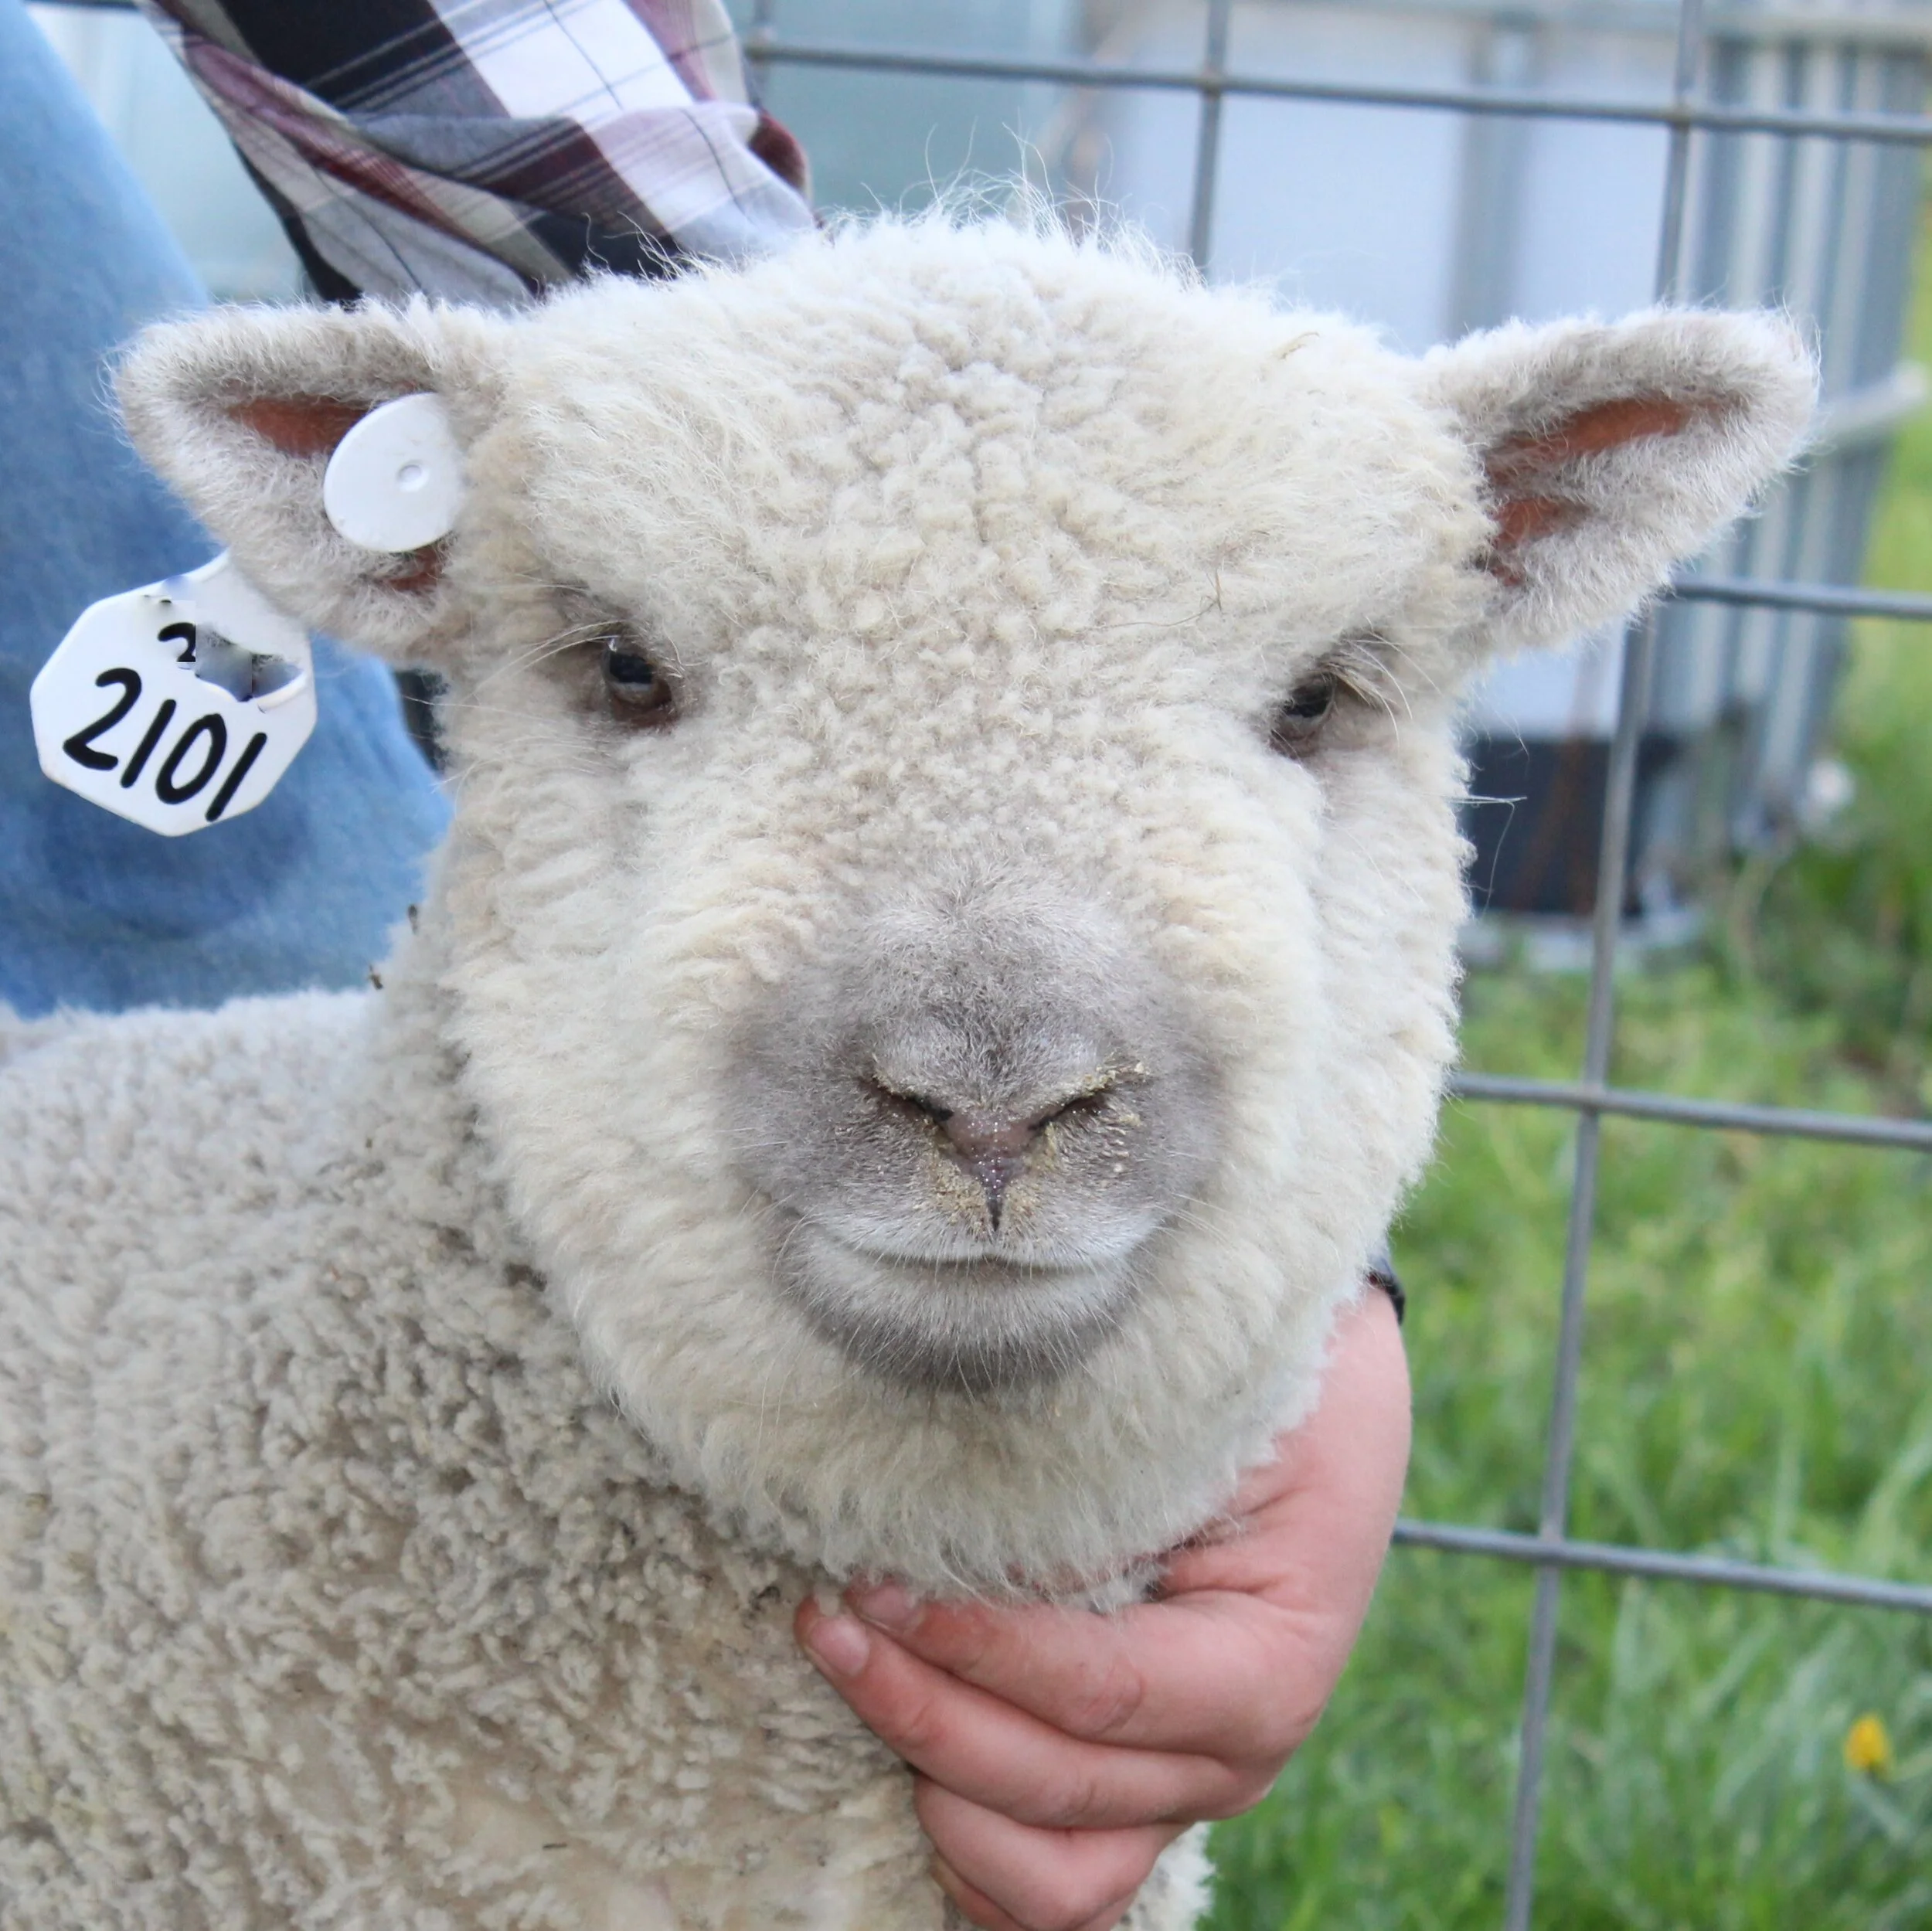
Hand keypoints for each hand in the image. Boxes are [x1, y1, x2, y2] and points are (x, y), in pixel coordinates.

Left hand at [796, 1288, 1410, 1930]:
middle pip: (1052, 1784)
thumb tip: (962, 1557)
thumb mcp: (1201, 1430)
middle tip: (828, 1617)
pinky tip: (894, 1765)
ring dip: (935, 1793)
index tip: (876, 1584)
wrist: (1318, 1426)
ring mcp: (1179, 1796)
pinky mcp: (1133, 1804)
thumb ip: (1099, 1501)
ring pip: (1047, 1880)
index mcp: (1267, 1669)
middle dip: (919, 1706)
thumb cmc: (1261, 1413)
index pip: (1100, 1690)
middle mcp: (1229, 1760)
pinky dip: (966, 1855)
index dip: (979, 1649)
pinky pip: (1044, 1889)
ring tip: (857, 1676)